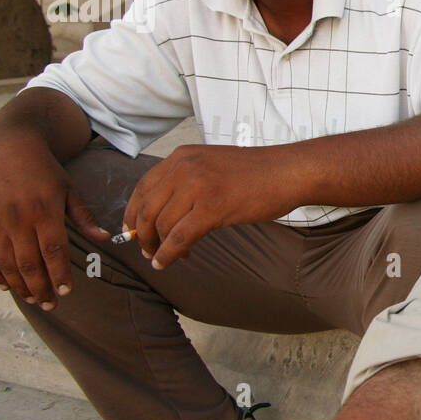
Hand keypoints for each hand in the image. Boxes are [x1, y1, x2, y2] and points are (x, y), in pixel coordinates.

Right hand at [0, 136, 108, 308]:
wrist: (10, 149)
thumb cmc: (46, 171)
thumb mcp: (70, 190)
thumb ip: (85, 217)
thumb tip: (104, 239)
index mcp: (45, 211)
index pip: (53, 251)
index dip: (59, 274)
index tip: (67, 292)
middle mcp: (19, 219)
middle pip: (29, 263)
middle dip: (41, 288)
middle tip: (52, 305)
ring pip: (7, 264)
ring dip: (20, 286)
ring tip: (34, 299)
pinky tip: (6, 286)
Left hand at [122, 144, 292, 269]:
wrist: (289, 171)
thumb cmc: (257, 174)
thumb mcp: (213, 166)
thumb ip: (187, 181)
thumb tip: (164, 212)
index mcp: (182, 156)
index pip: (142, 187)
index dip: (132, 214)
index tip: (131, 232)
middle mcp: (184, 167)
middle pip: (146, 208)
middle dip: (142, 234)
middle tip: (147, 250)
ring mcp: (198, 186)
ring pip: (161, 224)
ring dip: (157, 247)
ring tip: (163, 258)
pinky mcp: (212, 207)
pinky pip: (179, 237)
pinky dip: (169, 254)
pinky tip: (170, 262)